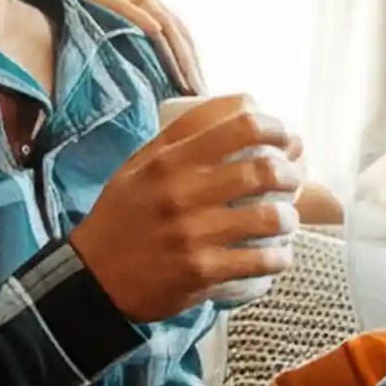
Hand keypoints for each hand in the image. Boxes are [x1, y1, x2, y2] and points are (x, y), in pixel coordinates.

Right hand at [60, 0, 206, 94]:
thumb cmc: (71, 3)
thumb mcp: (107, 17)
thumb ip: (128, 30)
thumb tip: (147, 63)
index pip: (178, 31)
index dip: (189, 60)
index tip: (196, 89)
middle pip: (177, 30)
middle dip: (189, 65)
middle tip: (198, 94)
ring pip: (162, 24)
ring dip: (176, 55)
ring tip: (185, 83)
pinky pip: (128, 9)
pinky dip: (143, 22)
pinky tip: (157, 35)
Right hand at [71, 95, 302, 321]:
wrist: (94, 277)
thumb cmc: (122, 216)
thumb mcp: (138, 166)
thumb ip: (180, 137)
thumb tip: (240, 108)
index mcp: (167, 162)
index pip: (240, 127)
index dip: (275, 127)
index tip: (284, 137)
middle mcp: (181, 194)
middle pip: (264, 170)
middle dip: (291, 173)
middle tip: (291, 179)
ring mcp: (193, 235)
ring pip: (272, 218)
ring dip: (288, 217)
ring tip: (283, 219)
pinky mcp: (202, 271)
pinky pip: (263, 260)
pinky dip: (278, 257)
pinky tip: (273, 254)